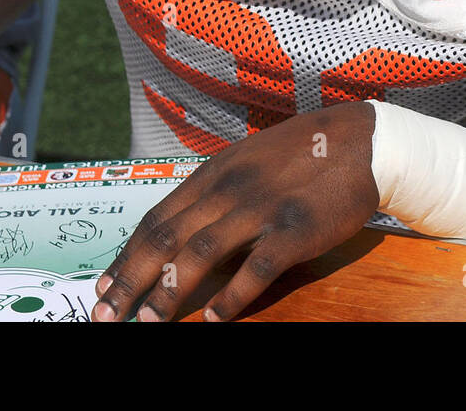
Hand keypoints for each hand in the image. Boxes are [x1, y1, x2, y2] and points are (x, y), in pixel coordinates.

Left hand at [93, 100, 378, 321]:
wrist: (362, 142)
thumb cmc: (304, 153)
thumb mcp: (248, 158)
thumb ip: (215, 189)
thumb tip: (180, 226)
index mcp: (214, 172)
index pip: (157, 219)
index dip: (126, 256)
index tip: (103, 287)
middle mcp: (229, 188)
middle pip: (166, 239)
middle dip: (131, 281)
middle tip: (106, 315)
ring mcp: (261, 208)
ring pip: (199, 254)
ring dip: (169, 293)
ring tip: (148, 323)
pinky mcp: (294, 229)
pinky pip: (255, 268)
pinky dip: (231, 297)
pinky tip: (214, 319)